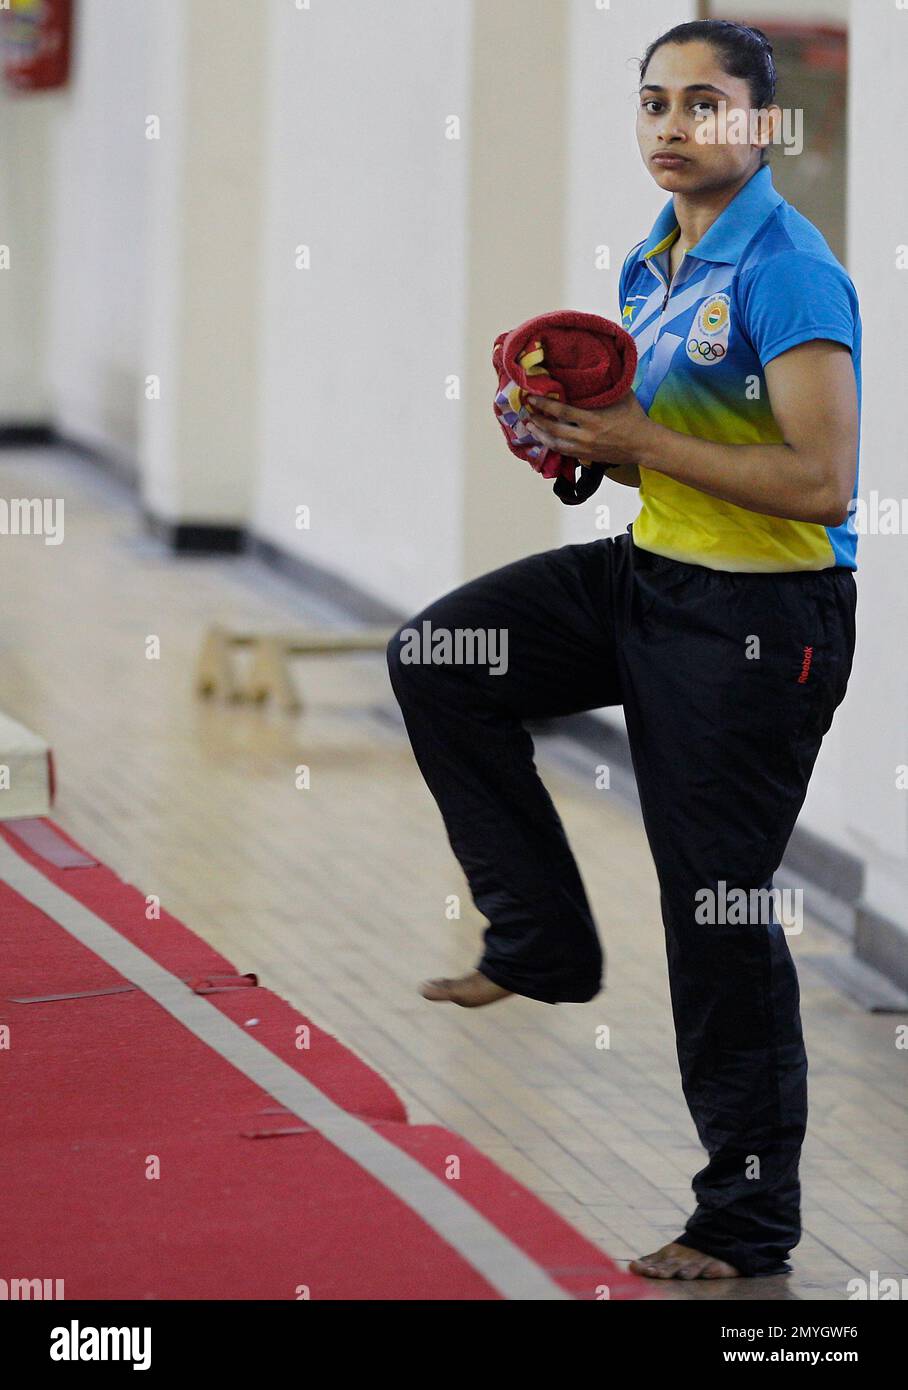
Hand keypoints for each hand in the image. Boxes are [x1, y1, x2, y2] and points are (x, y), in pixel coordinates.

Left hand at [523, 390, 652, 468]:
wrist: (643, 444)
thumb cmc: (633, 416)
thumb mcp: (621, 395)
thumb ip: (604, 385)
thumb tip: (591, 368)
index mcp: (593, 420)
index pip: (561, 412)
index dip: (544, 405)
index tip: (531, 397)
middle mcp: (585, 437)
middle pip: (553, 429)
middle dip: (536, 420)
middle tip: (525, 410)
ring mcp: (584, 449)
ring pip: (554, 444)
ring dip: (539, 434)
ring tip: (529, 425)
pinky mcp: (585, 457)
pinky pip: (562, 452)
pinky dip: (550, 444)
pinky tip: (543, 438)